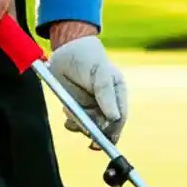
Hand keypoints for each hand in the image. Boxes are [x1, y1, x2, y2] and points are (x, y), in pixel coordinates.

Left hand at [48, 24, 127, 147]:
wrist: (68, 50)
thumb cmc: (89, 58)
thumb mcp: (101, 74)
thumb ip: (106, 94)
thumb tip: (114, 118)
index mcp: (118, 96)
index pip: (119, 119)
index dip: (113, 131)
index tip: (101, 136)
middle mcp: (107, 105)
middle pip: (105, 128)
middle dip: (94, 131)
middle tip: (84, 128)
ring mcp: (92, 108)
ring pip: (90, 128)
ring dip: (80, 125)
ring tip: (69, 111)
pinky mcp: (78, 109)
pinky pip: (77, 124)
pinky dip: (72, 123)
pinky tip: (67, 113)